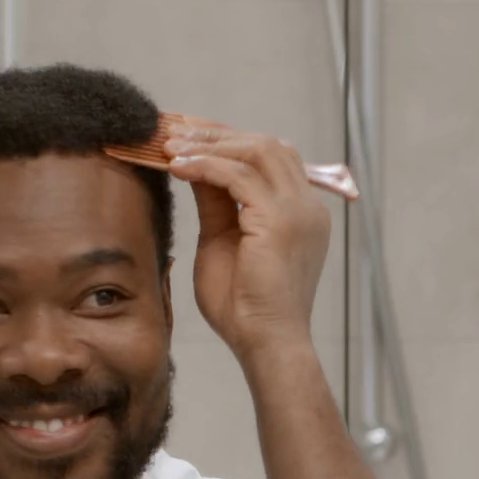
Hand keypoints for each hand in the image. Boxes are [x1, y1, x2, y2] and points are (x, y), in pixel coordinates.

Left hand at [168, 118, 332, 360]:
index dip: (226, 140)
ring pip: (256, 150)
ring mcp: (298, 211)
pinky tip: (177, 168)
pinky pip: (238, 175)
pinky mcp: (280, 220)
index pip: (269, 156)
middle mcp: (307, 206)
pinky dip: (205, 165)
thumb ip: (215, 203)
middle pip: (266, 144)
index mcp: (301, 212)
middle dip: (216, 134)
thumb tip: (193, 165)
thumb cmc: (244, 307)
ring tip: (171, 148)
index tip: (186, 136)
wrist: (265, 344)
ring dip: (210, 144)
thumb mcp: (222, 240)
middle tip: (173, 133)